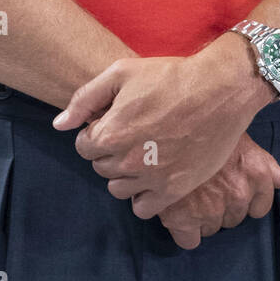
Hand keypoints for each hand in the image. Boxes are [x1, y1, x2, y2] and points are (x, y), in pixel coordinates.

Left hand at [52, 38, 272, 218]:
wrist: (220, 89)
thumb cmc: (170, 76)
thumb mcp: (122, 72)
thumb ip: (85, 98)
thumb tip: (59, 125)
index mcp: (111, 132)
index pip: (84, 146)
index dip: (97, 131)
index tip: (115, 120)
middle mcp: (128, 160)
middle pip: (101, 167)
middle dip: (110, 151)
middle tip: (133, 132)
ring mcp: (152, 178)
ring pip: (118, 188)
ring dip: (125, 173)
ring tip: (143, 151)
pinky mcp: (174, 190)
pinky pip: (143, 208)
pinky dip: (143, 195)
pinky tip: (152, 173)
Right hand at [159, 132, 279, 248]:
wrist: (170, 123)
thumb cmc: (208, 125)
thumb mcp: (242, 138)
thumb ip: (265, 164)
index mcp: (256, 174)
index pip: (259, 209)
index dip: (243, 199)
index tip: (227, 187)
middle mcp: (238, 194)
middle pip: (233, 219)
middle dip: (220, 206)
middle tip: (204, 185)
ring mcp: (211, 208)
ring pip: (211, 229)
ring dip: (201, 217)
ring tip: (188, 192)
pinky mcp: (183, 218)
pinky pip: (190, 241)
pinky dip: (183, 230)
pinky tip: (176, 210)